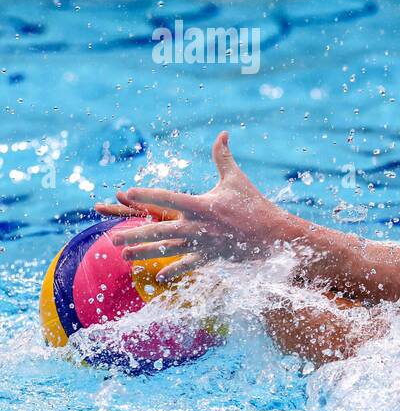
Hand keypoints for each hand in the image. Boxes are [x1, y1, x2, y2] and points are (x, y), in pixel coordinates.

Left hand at [94, 131, 294, 279]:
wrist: (275, 234)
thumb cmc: (255, 204)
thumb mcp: (237, 179)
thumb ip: (223, 157)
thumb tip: (223, 134)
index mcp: (202, 204)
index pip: (168, 197)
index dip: (146, 194)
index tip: (126, 192)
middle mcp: (199, 225)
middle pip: (160, 229)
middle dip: (134, 234)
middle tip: (112, 237)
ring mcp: (204, 243)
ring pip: (168, 249)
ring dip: (145, 252)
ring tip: (124, 255)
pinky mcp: (212, 256)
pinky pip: (188, 265)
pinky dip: (174, 270)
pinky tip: (158, 276)